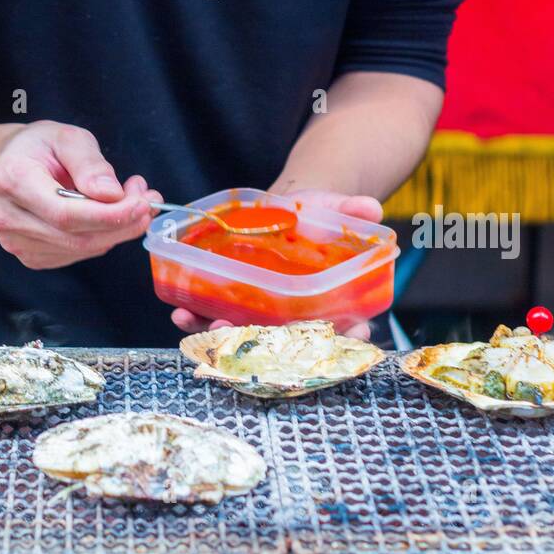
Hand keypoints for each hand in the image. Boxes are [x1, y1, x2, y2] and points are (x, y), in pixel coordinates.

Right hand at [0, 121, 161, 269]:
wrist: (9, 164)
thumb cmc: (39, 147)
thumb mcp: (67, 137)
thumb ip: (89, 163)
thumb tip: (112, 194)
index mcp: (12, 180)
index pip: (65, 213)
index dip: (109, 215)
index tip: (142, 202)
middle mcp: (7, 217)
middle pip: (76, 237)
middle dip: (122, 222)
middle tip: (148, 201)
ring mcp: (15, 242)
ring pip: (80, 249)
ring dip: (117, 230)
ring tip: (131, 201)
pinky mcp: (29, 257)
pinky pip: (76, 254)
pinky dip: (102, 238)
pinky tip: (108, 216)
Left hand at [170, 188, 382, 338]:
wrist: (283, 211)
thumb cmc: (315, 216)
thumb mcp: (332, 209)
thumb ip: (351, 211)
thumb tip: (371, 207)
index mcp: (330, 303)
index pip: (346, 330)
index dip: (347, 339)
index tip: (345, 335)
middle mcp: (294, 320)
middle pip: (288, 346)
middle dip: (271, 347)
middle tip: (251, 336)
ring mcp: (260, 317)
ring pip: (245, 341)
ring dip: (225, 339)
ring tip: (210, 324)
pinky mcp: (233, 305)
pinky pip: (213, 320)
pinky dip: (197, 320)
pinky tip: (182, 311)